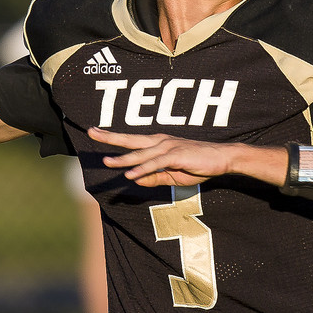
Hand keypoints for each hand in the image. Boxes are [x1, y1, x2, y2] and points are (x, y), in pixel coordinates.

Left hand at [90, 126, 244, 187]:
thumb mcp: (172, 175)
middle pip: (131, 139)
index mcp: (158, 144)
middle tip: (91, 132)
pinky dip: (143, 169)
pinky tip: (131, 174)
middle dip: (110, 137)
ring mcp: (168, 147)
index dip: (113, 138)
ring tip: (107, 163)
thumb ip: (154, 177)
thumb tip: (134, 180)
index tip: (96, 133)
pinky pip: (156, 163)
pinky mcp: (177, 155)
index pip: (132, 141)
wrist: (222, 159)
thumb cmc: (198, 165)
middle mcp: (160, 142)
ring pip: (141, 153)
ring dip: (124, 159)